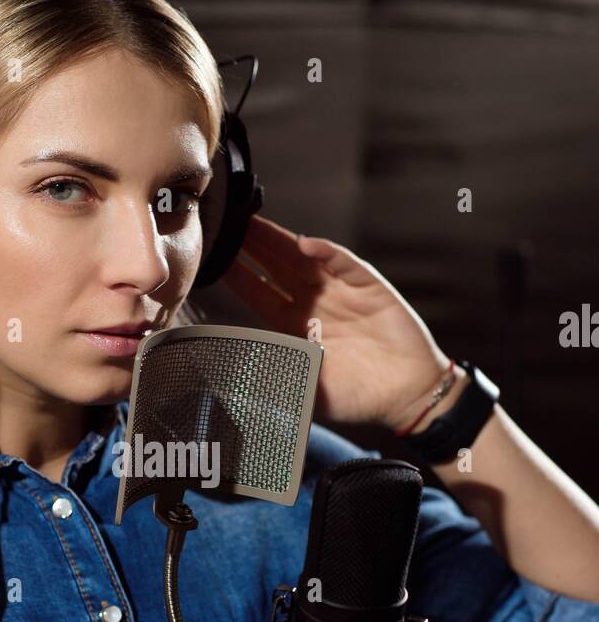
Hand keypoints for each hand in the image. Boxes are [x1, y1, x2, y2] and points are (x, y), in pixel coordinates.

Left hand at [219, 215, 453, 430]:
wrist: (407, 395)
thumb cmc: (359, 397)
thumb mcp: (308, 392)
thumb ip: (279, 379)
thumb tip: (240, 379)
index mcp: (295, 328)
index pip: (259, 295)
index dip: (240, 276)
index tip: (215, 259)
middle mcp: (315, 304)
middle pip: (277, 267)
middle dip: (253, 247)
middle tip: (227, 225)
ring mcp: (342, 292)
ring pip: (304, 259)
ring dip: (280, 241)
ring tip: (254, 224)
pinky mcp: (369, 287)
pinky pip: (345, 264)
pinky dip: (327, 252)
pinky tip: (306, 244)